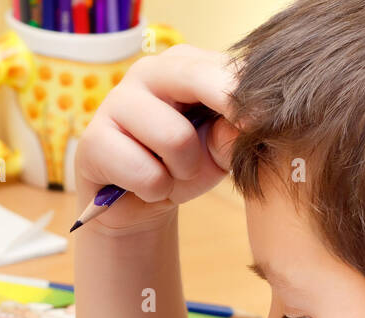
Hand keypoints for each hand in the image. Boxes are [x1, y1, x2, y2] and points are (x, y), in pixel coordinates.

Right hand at [74, 44, 240, 236]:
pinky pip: (146, 174)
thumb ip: (234, 136)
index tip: (271, 120)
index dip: (249, 95)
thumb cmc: (181, 167)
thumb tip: (250, 126)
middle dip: (216, 124)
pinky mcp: (93, 141)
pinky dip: (155, 191)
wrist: (136, 205)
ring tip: (169, 173)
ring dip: (181, 171)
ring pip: (174, 138)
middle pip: (197, 81)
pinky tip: (143, 186)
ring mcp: (117, 102)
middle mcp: (149, 72)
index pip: (223, 68)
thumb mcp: (218, 152)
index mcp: (184, 65)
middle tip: (219, 156)